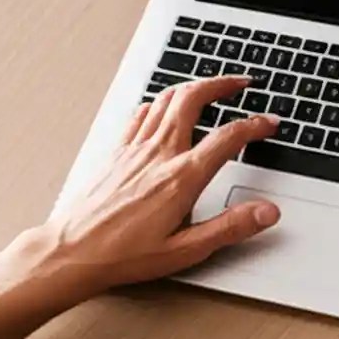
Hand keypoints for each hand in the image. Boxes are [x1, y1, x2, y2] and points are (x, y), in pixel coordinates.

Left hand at [38, 76, 281, 299]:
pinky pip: (141, 113)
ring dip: (193, 86)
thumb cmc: (123, 255)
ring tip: (209, 86)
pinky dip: (160, 101)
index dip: (254, 126)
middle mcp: (158, 155)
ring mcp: (134, 149)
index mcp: (181, 177)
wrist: (71, 253)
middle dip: (221, 85)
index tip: (268, 123)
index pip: (227, 138)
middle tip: (241, 84)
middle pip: (193, 99)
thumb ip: (230, 227)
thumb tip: (266, 212)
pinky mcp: (117, 152)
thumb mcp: (186, 250)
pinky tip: (164, 106)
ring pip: (166, 99)